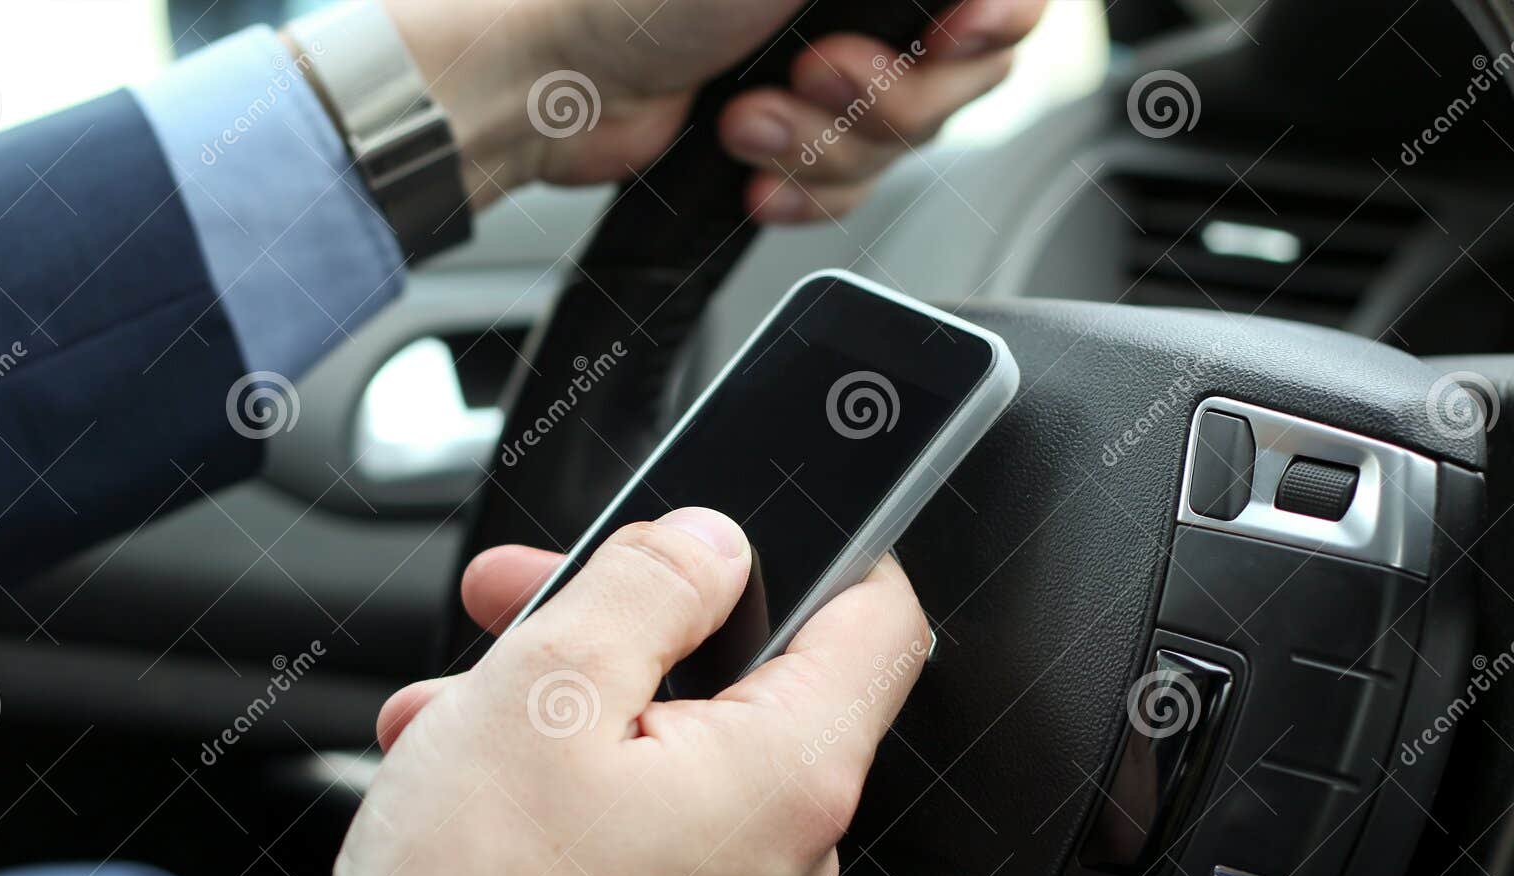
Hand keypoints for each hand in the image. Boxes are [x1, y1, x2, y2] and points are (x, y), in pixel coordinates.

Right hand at [271, 509, 929, 875]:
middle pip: (748, 672)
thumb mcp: (548, 687)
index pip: (878, 618)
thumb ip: (650, 583)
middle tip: (530, 596)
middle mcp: (785, 848)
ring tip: (465, 702)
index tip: (741, 520)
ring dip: (573, 693)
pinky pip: (643, 810)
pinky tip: (468, 768)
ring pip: (675, 739)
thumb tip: (709, 543)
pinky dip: (566, 769)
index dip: (822, 544)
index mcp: (789, 775)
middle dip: (633, 616)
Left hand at [379, 0, 1047, 221]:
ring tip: (750, 122)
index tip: (958, 31)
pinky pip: (853, 185)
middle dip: (890, 95)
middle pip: (970, 67)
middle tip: (817, 75)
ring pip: (907, 138)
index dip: (998, 14)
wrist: (546, 80)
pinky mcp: (798, 129)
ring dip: (829, 147)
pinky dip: (806, 188)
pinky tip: (753, 169)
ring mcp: (834, 57)